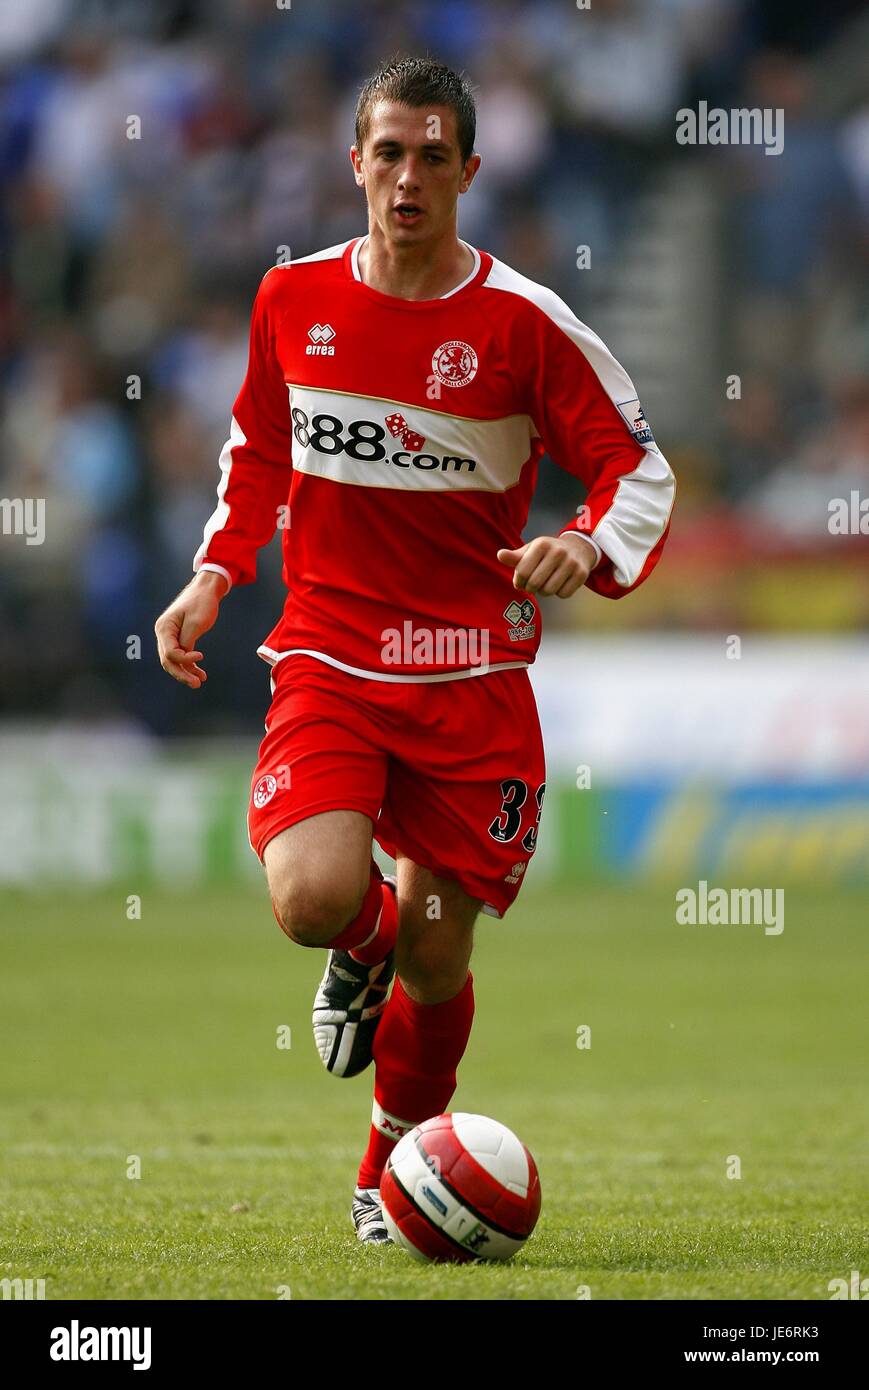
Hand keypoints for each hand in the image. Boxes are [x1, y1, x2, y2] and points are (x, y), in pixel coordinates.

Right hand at [154, 570, 227, 688]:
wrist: (206, 589)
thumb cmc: (202, 602)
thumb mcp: (197, 622)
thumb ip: (188, 642)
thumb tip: (184, 659)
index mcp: (164, 627)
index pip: (170, 652)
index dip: (184, 660)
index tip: (201, 656)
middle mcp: (163, 632)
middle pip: (168, 660)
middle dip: (182, 674)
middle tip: (197, 684)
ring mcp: (169, 635)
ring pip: (173, 660)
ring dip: (185, 672)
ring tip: (199, 682)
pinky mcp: (178, 637)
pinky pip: (180, 655)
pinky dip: (189, 665)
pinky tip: (200, 673)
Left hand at [496, 533, 597, 597]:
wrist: (578, 549)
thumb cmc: (548, 552)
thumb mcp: (531, 550)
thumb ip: (515, 556)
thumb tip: (500, 555)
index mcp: (542, 544)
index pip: (522, 572)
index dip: (518, 582)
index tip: (520, 582)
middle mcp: (558, 552)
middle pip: (535, 583)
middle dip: (530, 588)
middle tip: (532, 585)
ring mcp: (571, 563)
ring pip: (549, 591)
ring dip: (544, 591)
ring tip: (545, 583)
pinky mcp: (581, 574)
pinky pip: (563, 594)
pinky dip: (559, 593)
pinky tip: (559, 583)